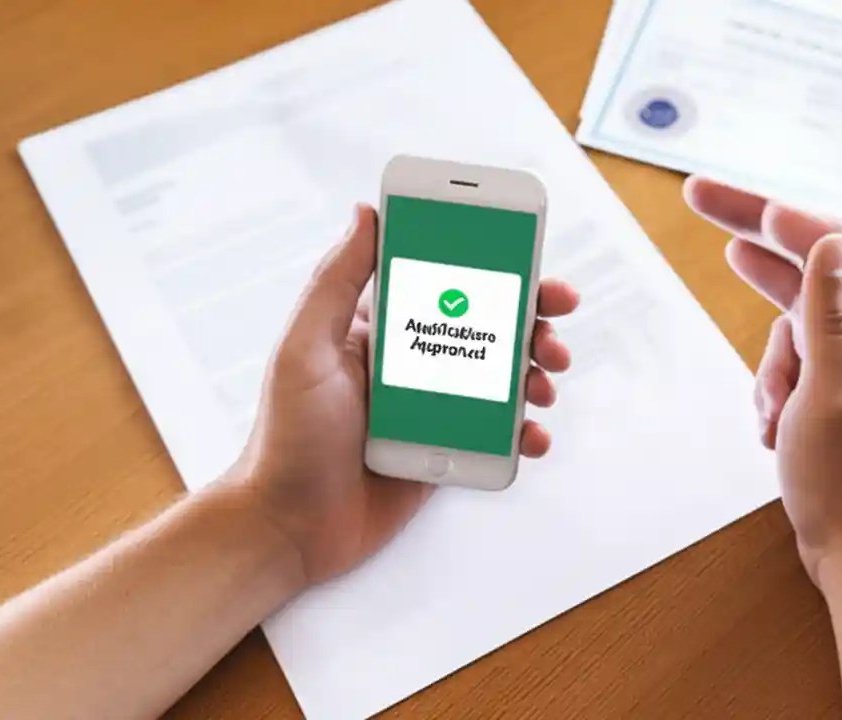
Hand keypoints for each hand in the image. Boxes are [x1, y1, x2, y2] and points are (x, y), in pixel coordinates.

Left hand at [229, 204, 578, 585]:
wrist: (290, 528)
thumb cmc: (286, 437)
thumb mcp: (305, 347)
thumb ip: (336, 280)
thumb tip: (365, 213)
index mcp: (381, 329)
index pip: (446, 283)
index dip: (493, 267)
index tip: (530, 259)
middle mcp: (412, 363)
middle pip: (488, 328)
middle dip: (532, 321)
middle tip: (555, 324)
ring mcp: (433, 408)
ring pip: (503, 379)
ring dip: (536, 374)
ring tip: (545, 384)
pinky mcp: (447, 450)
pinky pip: (498, 435)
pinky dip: (524, 433)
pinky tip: (531, 436)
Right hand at [684, 178, 841, 584]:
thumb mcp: (832, 387)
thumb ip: (830, 310)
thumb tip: (827, 241)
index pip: (829, 241)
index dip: (774, 214)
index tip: (720, 197)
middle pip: (804, 267)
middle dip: (754, 243)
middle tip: (701, 199)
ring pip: (789, 329)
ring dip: (770, 366)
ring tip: (776, 412)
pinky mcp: (833, 395)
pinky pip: (788, 368)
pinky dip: (772, 392)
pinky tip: (775, 428)